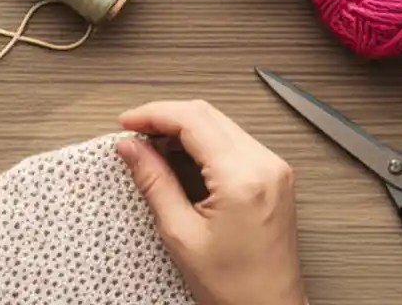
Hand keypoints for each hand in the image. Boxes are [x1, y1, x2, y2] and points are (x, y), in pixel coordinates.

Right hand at [118, 101, 305, 304]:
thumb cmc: (235, 287)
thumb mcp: (181, 234)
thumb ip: (154, 182)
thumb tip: (132, 148)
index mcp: (243, 179)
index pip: (193, 120)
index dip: (154, 114)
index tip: (127, 122)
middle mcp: (265, 166)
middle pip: (207, 115)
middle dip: (166, 116)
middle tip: (134, 132)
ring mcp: (274, 169)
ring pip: (220, 123)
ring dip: (184, 126)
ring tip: (152, 145)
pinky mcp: (274, 176)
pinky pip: (234, 141)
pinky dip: (203, 140)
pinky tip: (181, 154)